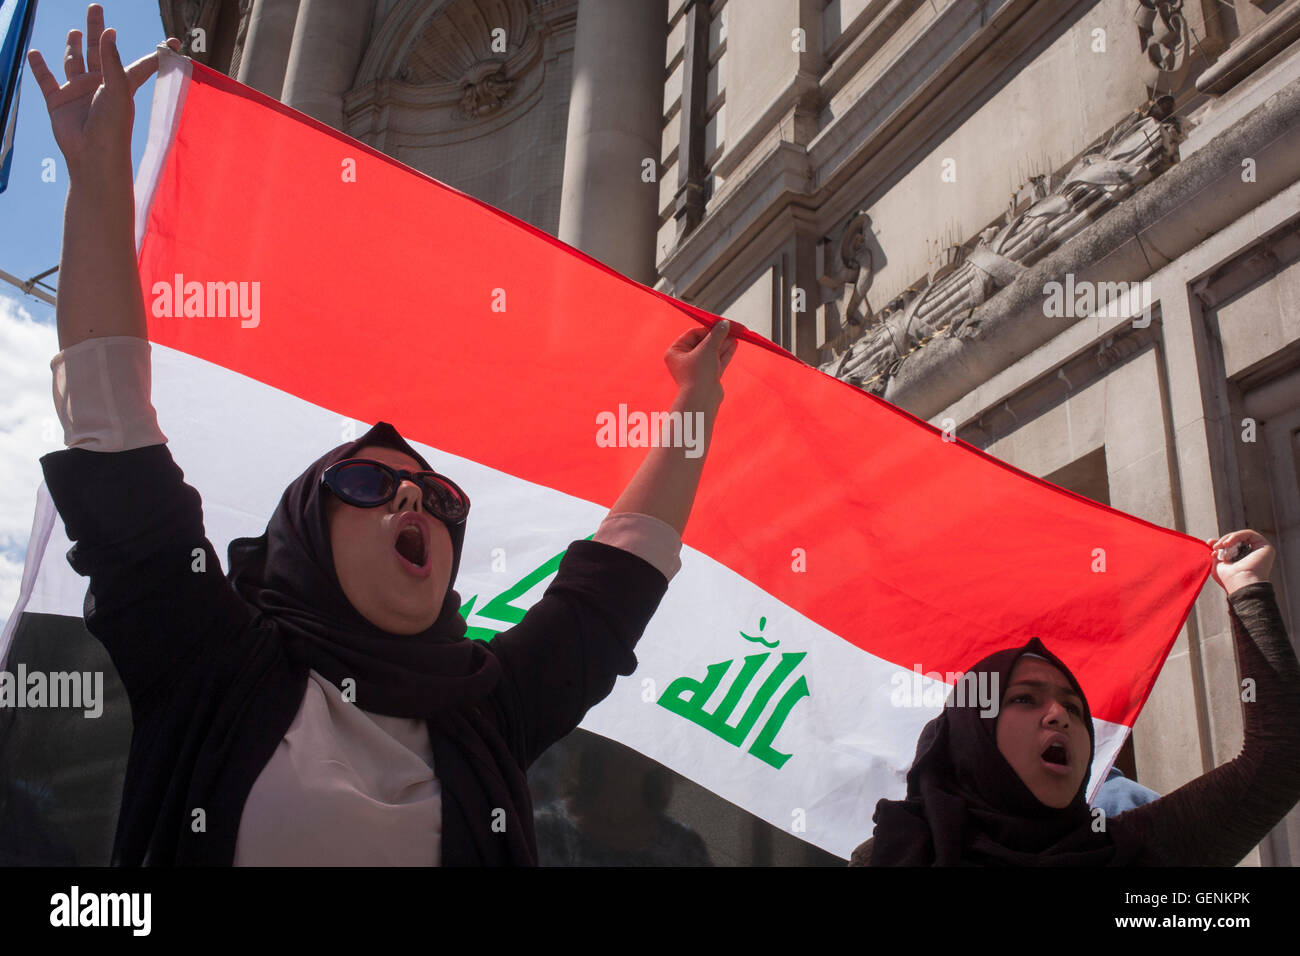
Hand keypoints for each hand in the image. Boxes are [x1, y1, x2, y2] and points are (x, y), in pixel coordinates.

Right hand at [26, 5, 179, 175]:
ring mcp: (78, 92)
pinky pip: (45, 79)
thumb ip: (113, 62)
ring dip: (73, 46)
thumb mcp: (118, 91)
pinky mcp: (58, 101)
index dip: (158, 54)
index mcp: (122, 84)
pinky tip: (35, 54)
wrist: (92, 155)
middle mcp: (100, 84)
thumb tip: (109, 33)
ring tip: (75, 31)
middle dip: (97, 29)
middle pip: (99, 50)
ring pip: (73, 61)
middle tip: (96, 7)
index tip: (174, 41)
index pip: (142, 64)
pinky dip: (39, 67)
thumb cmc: (113, 127)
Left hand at [664, 320, 736, 405]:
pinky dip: (724, 353)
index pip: (692, 334)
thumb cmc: (698, 374)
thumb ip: (717, 334)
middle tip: (730, 328)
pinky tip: (734, 344)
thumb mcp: (708, 348)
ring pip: (711, 352)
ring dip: (723, 343)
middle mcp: (683, 360)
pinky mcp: (707, 377)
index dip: (707, 328)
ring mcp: (696, 369)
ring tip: (735, 335)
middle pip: (703, 342)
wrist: (702, 399)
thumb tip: (725, 323)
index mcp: (675, 352)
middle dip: (718, 336)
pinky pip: (716, 361)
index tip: (720, 323)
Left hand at [1207, 529, 1273, 595]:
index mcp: (1245, 560)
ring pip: (1243, 536)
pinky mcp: (1266, 547)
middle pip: (1237, 540)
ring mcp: (1261, 550)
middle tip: (1215, 547)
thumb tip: (1210, 541)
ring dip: (1228, 538)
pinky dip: (1236, 536)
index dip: (1222, 542)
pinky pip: (1249, 534)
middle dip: (1224, 540)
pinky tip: (1227, 544)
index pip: (1233, 545)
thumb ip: (1217, 552)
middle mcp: (1254, 555)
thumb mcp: (1218, 564)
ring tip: (1221, 546)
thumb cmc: (1229, 579)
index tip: (1211, 545)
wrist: (1240, 584)